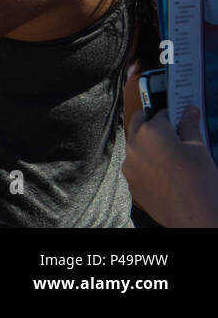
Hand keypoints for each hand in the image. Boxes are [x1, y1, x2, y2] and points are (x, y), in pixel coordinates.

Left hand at [122, 63, 217, 226]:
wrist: (195, 218)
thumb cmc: (199, 181)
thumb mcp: (199, 149)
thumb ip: (190, 126)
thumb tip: (190, 111)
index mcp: (150, 132)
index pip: (161, 113)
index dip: (173, 114)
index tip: (180, 117)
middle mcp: (133, 145)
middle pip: (140, 124)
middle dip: (152, 122)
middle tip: (171, 128)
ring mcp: (129, 165)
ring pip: (136, 145)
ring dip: (148, 144)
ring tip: (170, 153)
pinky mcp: (131, 182)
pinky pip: (136, 165)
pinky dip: (146, 163)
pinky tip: (164, 172)